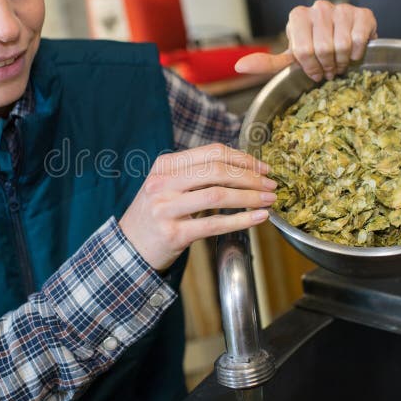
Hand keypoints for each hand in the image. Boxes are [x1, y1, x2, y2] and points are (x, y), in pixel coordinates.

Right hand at [119, 144, 275, 270]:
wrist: (129, 247)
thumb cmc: (156, 215)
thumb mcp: (167, 185)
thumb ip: (195, 173)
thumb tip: (241, 167)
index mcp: (165, 165)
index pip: (212, 152)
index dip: (242, 158)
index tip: (262, 167)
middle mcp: (163, 183)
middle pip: (217, 171)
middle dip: (250, 177)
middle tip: (270, 184)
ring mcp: (167, 208)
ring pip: (218, 195)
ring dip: (250, 196)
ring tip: (269, 200)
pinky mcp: (174, 234)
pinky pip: (214, 224)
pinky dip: (241, 220)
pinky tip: (258, 218)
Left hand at [235, 0, 377, 81]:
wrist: (345, 39)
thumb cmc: (315, 49)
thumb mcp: (291, 58)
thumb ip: (267, 63)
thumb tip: (239, 67)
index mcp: (297, 16)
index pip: (302, 51)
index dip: (311, 68)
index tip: (315, 72)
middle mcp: (318, 7)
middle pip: (322, 49)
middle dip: (327, 66)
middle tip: (330, 68)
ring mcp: (341, 8)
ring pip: (341, 45)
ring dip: (342, 61)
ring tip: (340, 61)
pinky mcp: (362, 13)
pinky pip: (359, 39)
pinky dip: (357, 53)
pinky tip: (353, 52)